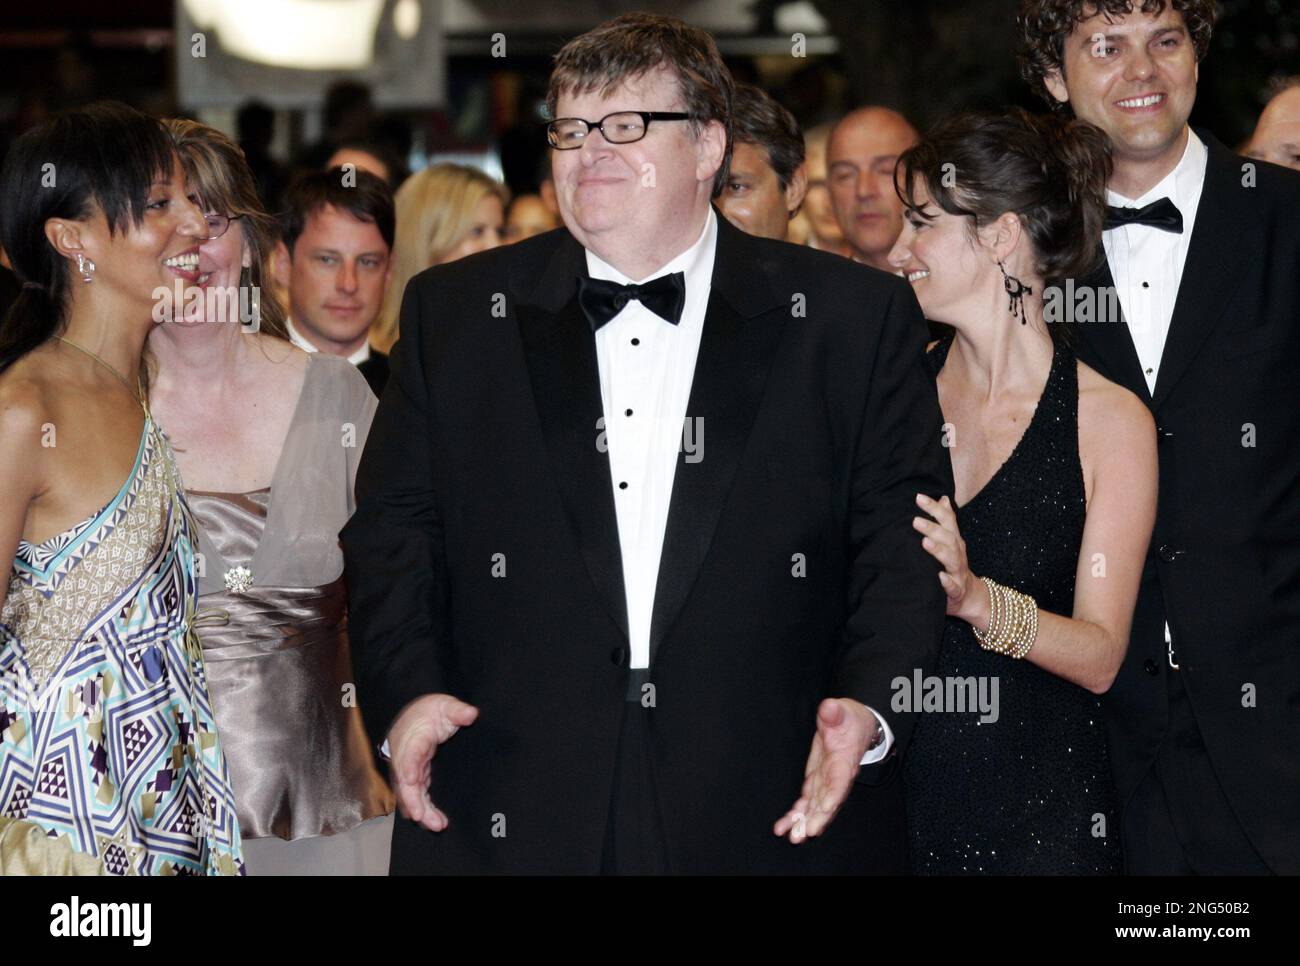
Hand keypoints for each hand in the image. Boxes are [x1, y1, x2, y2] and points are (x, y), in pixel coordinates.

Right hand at [387, 693, 478, 831]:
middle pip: (405, 781)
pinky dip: (424, 809)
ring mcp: (408, 768)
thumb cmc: (430, 711)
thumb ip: (457, 710)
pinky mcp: (414, 777)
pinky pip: (416, 796)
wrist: (415, 716)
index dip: (409, 765)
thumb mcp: (444, 705)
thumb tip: (470, 714)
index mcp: (413, 737)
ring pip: (409, 793)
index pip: (409, 751)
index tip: (412, 778)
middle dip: (412, 800)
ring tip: (437, 825)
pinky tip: (436, 822)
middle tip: (423, 817)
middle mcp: (405, 756)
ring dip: (421, 810)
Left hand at [773, 698, 875, 843]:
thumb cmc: (849, 719)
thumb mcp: (842, 711)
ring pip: (816, 806)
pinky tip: (785, 827)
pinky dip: (797, 815)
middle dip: (818, 818)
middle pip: (829, 801)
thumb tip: (829, 707)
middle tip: (806, 833)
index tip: (825, 807)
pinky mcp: (816, 782)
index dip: (833, 795)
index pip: (840, 780)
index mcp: (844, 760)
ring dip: (805, 822)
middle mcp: (837, 776)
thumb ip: (835, 712)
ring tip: (793, 837)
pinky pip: (806, 802)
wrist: (853, 725)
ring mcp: (826, 781)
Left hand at [914, 493, 985, 622]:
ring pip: (951, 559)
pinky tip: (939, 576)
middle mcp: (958, 553)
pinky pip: (953, 586)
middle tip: (915, 520)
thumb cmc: (954, 565)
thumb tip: (943, 497)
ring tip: (925, 542)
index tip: (918, 497)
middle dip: (933, 528)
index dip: (934, 508)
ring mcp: (958, 572)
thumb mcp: (951, 541)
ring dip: (938, 550)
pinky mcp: (956, 590)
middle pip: (948, 537)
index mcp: (954, 540)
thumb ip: (946, 521)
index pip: (947, 520)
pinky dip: (947, 581)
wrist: (969, 596)